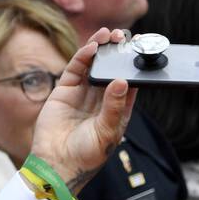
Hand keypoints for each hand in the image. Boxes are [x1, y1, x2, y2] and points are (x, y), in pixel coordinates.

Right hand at [29, 28, 136, 193]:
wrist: (57, 164)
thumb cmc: (86, 155)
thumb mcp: (106, 132)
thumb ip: (114, 107)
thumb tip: (122, 81)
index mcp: (116, 110)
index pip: (128, 83)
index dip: (133, 66)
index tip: (142, 49)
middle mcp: (100, 100)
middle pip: (111, 69)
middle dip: (118, 53)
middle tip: (125, 38)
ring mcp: (82, 94)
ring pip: (94, 65)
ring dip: (102, 49)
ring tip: (110, 35)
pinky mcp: (65, 90)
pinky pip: (76, 69)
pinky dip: (84, 56)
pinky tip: (93, 47)